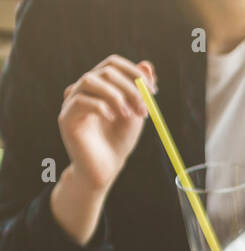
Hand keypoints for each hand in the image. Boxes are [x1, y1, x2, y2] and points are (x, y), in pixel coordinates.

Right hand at [50, 57, 155, 244]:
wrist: (105, 168)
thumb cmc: (119, 141)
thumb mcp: (136, 113)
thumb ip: (141, 91)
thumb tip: (147, 65)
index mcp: (100, 85)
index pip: (112, 63)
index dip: (134, 73)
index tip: (153, 92)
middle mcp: (83, 89)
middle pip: (105, 71)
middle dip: (130, 88)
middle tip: (145, 110)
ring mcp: (72, 102)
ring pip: (90, 81)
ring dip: (116, 96)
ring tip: (130, 115)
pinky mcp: (66, 117)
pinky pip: (81, 101)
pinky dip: (101, 106)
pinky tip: (113, 118)